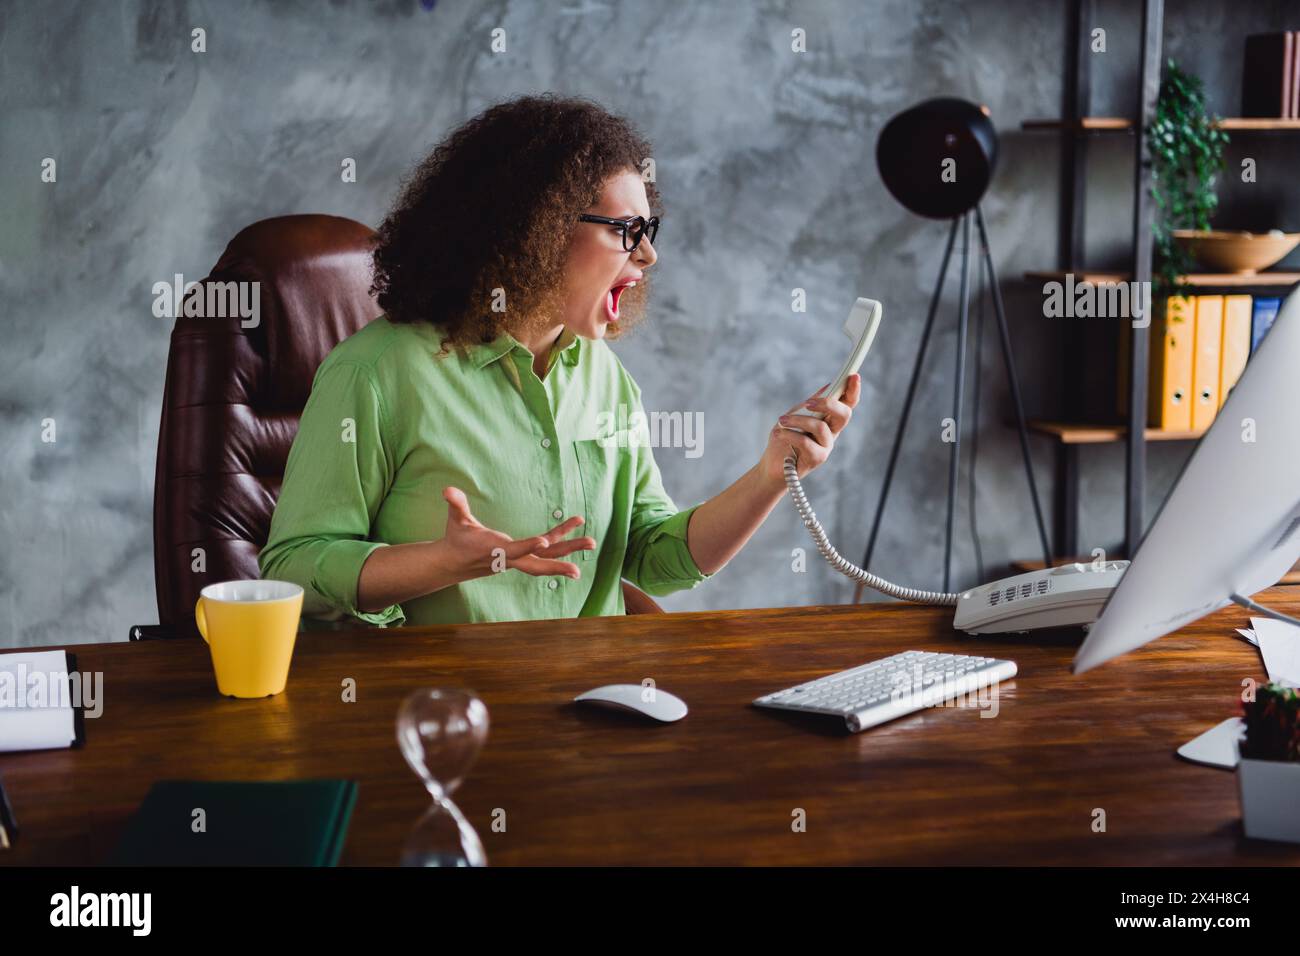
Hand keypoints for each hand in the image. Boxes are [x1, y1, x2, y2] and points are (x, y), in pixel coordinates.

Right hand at [439, 487, 595, 583]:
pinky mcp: (524, 554)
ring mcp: (520, 558)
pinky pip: (546, 547)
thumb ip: (455, 505)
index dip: (528, 545)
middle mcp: (512, 558)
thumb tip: (447, 490)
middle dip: (558, 566)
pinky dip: (561, 538)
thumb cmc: (457, 539)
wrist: (456, 562)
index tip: (543, 540)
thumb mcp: (455, 520)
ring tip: (591, 542)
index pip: (514, 550)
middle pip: (538, 564)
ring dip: (569, 549)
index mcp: (496, 551)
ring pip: (548, 556)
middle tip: (577, 570)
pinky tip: (577, 528)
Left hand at [758, 373, 860, 485]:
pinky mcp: (817, 459)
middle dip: (828, 403)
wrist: (771, 466)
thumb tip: (829, 386)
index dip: (853, 390)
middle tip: (808, 403)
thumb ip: (811, 403)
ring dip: (797, 420)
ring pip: (821, 427)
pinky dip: (789, 434)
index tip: (854, 375)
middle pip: (844, 414)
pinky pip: (806, 442)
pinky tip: (779, 434)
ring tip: (781, 420)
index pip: (847, 404)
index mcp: (829, 419)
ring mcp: (826, 446)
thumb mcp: (795, 415)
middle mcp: (832, 432)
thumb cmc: (784, 439)